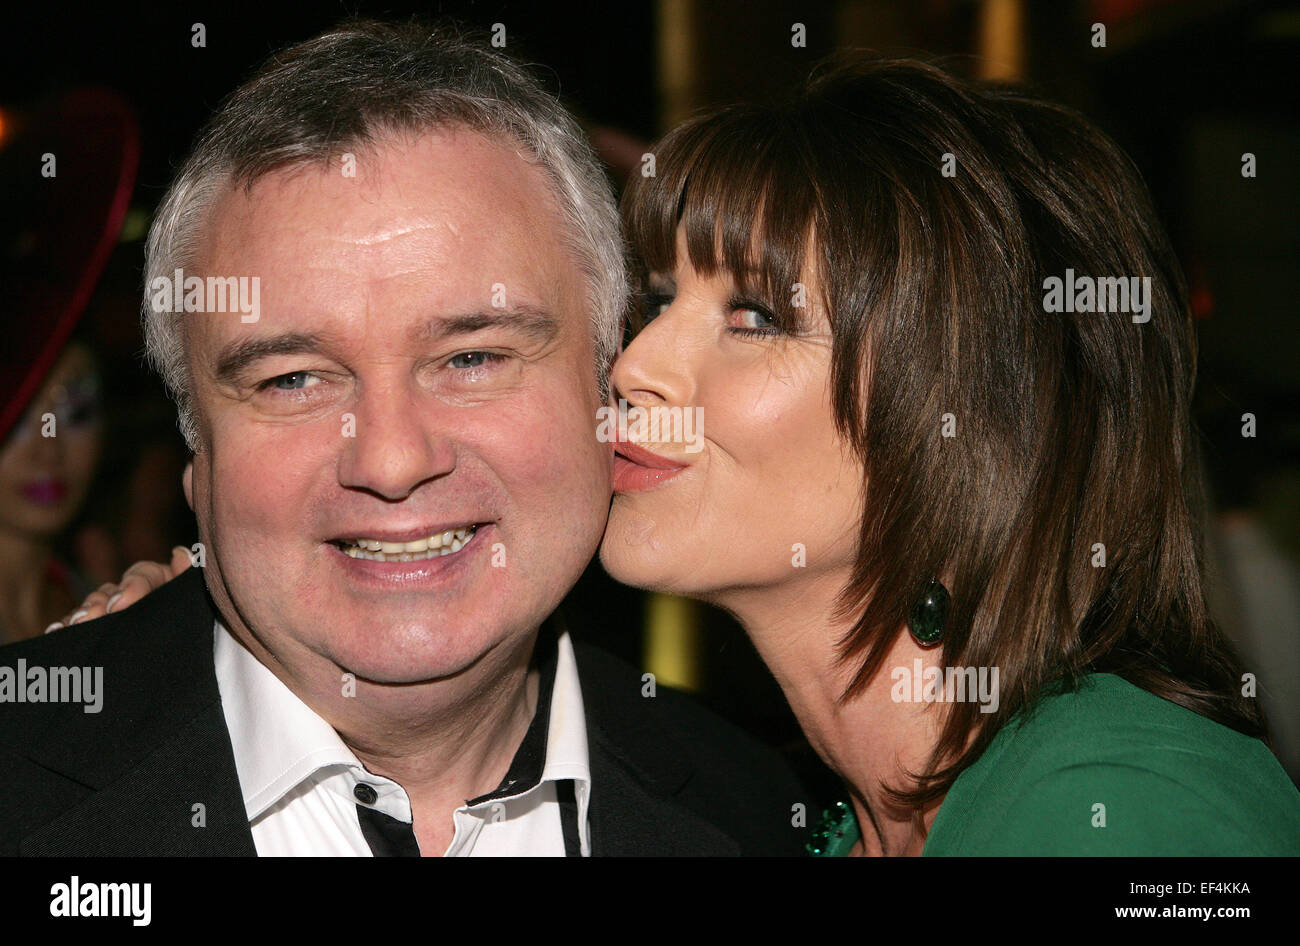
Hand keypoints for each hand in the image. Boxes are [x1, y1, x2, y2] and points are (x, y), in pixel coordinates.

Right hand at [48, 546, 193, 631]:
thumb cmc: (193, 618)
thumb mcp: (193, 597)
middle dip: (100, 602)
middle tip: (94, 615)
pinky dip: (66, 626)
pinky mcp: (100, 628)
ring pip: (92, 606)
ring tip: (76, 624)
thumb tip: (182, 552)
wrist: (188, 651)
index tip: (121, 604)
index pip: (142, 574)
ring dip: (82, 613)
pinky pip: (80, 624)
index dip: (131, 587)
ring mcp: (113, 610)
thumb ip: (187, 576)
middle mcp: (132, 591)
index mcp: (159, 579)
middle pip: (111, 590)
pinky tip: (55, 631)